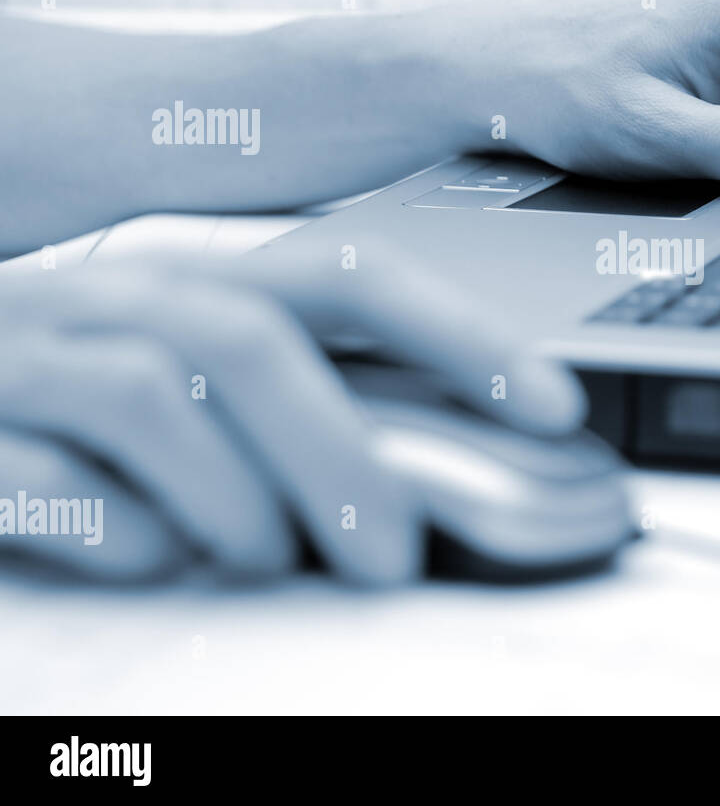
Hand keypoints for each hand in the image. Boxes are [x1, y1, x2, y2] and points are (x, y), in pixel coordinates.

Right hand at [0, 242, 586, 583]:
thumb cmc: (82, 384)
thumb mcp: (197, 372)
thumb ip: (299, 401)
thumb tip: (428, 471)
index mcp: (201, 275)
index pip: (353, 274)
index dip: (462, 335)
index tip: (555, 405)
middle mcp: (122, 295)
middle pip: (252, 338)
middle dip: (338, 451)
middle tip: (391, 553)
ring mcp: (35, 351)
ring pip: (152, 395)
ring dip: (235, 495)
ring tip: (268, 557)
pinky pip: (47, 474)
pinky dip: (120, 527)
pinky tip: (153, 556)